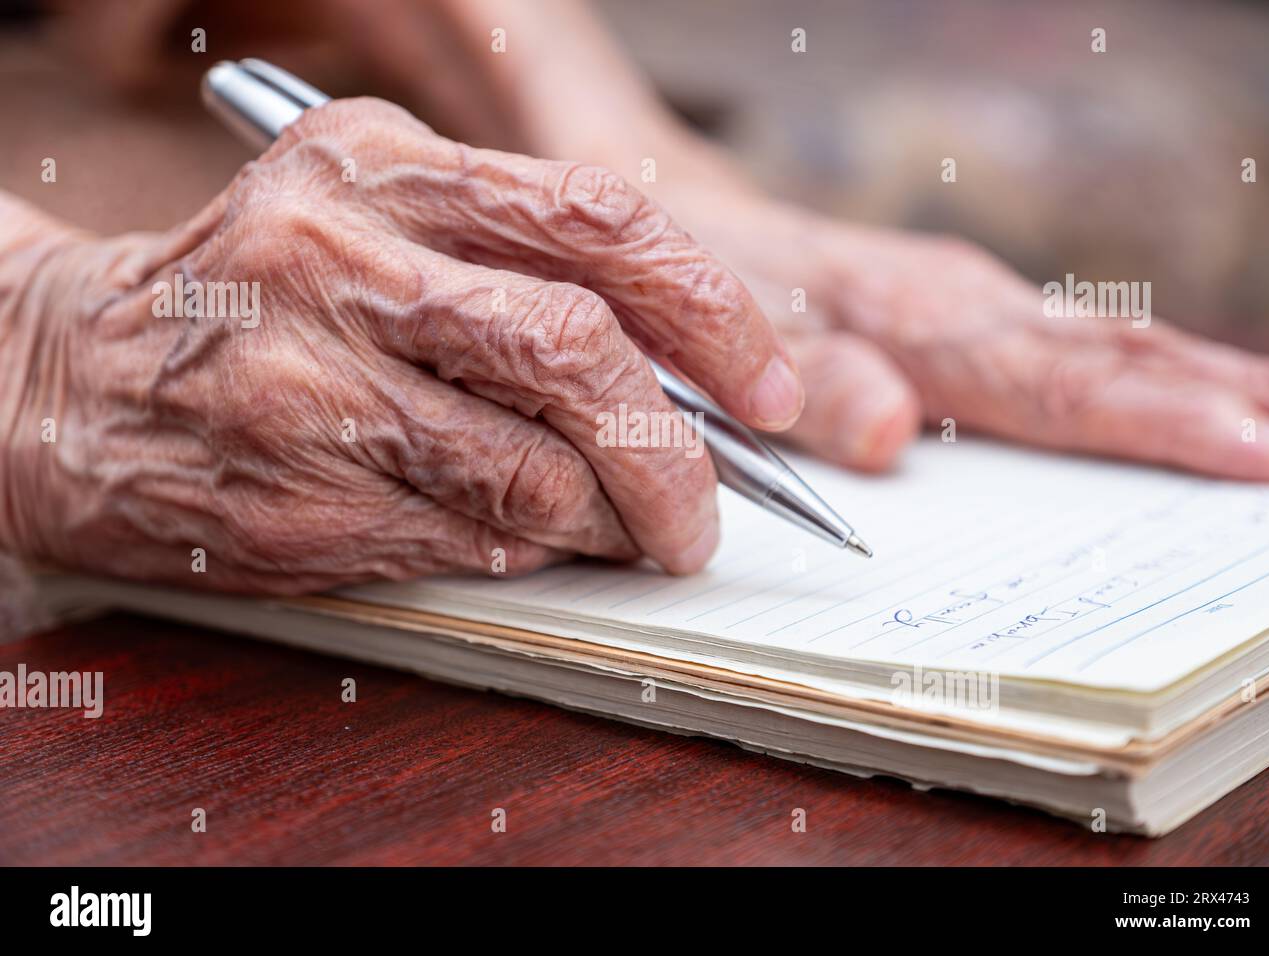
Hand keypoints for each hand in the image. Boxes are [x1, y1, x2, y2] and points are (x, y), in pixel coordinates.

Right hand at [0, 98, 802, 591]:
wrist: (71, 377)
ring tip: (628, 529)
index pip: (597, 220)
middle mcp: (338, 261)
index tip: (768, 388)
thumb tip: (692, 370)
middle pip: (575, 353)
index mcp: (382, 169)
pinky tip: (528, 537)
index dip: (711, 312)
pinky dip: (529, 549)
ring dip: (610, 518)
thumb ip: (519, 265)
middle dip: (677, 451)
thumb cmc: (258, 296)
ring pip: (531, 468)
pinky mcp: (292, 493)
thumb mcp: (376, 219)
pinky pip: (468, 537)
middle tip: (706, 507)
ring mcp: (306, 383)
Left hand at [649, 179, 1268, 479]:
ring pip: (1109, 346)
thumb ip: (812, 384)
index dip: (1167, 425)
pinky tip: (1191, 394)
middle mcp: (962, 306)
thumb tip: (897, 435)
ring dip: (1208, 383)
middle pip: (1115, 358)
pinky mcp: (963, 314)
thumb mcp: (734, 340)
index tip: (1266, 456)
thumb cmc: (706, 293)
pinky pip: (1073, 347)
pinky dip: (1148, 374)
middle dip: (1225, 402)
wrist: (681, 224)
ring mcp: (969, 306)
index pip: (1062, 383)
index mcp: (920, 321)